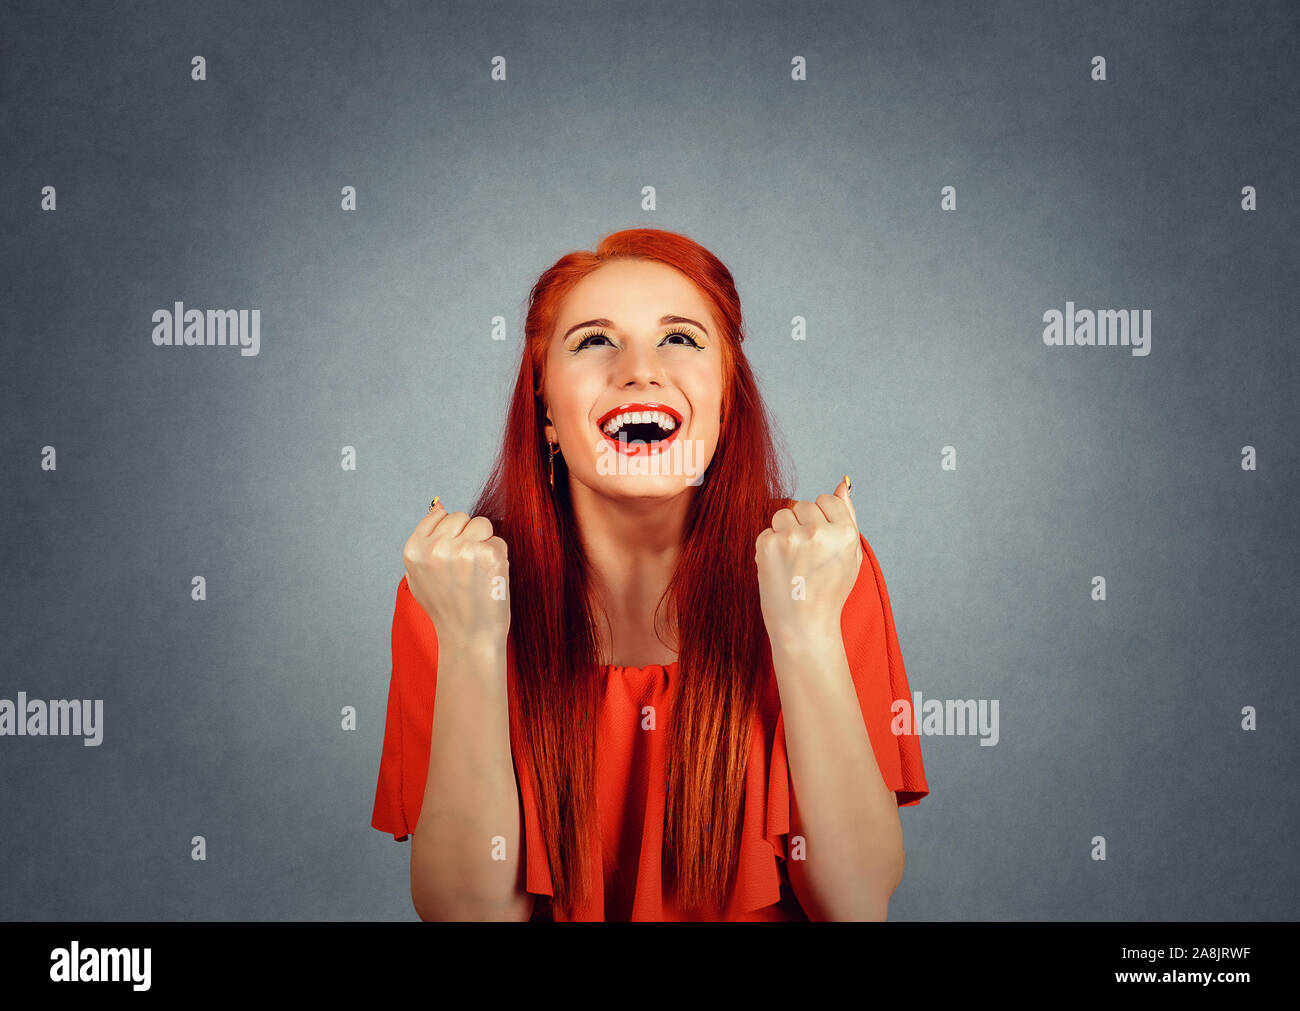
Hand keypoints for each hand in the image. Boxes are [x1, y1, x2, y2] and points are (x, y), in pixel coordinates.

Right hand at [401, 499, 510, 650]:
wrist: (469, 637)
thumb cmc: (446, 607)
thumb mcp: (420, 575)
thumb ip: (425, 540)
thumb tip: (437, 505)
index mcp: (414, 550)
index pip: (438, 516)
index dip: (450, 534)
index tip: (452, 556)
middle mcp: (436, 548)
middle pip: (460, 517)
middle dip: (467, 536)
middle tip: (466, 567)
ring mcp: (463, 549)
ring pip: (481, 523)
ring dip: (484, 543)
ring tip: (478, 571)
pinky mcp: (489, 554)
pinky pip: (498, 540)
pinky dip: (498, 557)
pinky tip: (489, 578)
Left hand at [755, 476, 862, 649]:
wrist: (804, 626)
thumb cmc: (829, 592)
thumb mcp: (850, 556)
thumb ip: (848, 516)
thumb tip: (843, 483)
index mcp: (845, 533)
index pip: (827, 499)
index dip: (821, 519)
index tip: (819, 541)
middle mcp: (820, 532)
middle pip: (803, 505)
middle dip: (801, 524)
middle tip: (806, 557)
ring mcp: (792, 538)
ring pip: (782, 514)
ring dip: (784, 532)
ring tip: (793, 562)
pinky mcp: (769, 545)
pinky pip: (766, 531)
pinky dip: (770, 547)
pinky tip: (780, 568)